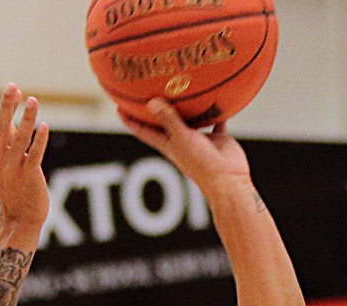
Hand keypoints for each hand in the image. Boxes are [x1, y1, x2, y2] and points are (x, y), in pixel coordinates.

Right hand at [0, 86, 50, 230]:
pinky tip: (44, 126)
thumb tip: (4, 113)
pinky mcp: (28, 176)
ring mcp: (12, 169)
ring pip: (19, 138)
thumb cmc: (13, 189)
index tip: (13, 89)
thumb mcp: (2, 164)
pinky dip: (39, 140)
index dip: (5, 107)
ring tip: (33, 100)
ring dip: (26, 118)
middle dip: (8, 105)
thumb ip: (4, 140)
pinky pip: (34, 154)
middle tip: (13, 86)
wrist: (19, 219)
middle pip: (2, 127)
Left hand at [120, 99, 250, 193]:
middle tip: (147, 90)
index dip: (130, 120)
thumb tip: (151, 102)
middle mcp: (181, 141)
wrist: (228, 178)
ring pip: (189, 119)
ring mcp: (198, 139)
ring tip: (181, 87)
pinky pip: (214, 120)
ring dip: (185, 107)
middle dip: (155, 109)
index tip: (118, 107)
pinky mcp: (216, 138)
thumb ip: (169, 120)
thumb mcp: (181, 138)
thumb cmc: (201, 163)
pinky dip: (214, 111)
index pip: (143, 131)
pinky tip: (215, 97)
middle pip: (164, 122)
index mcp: (168, 144)